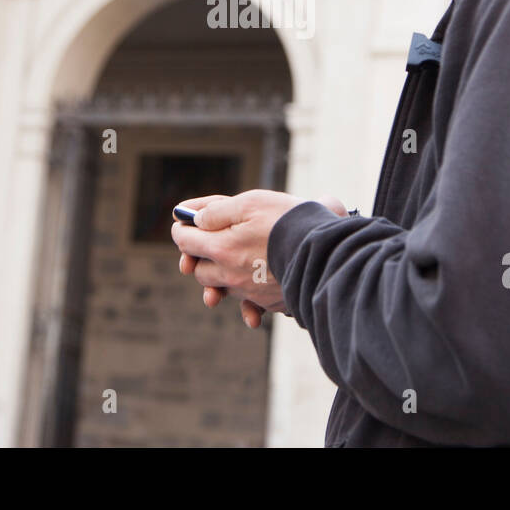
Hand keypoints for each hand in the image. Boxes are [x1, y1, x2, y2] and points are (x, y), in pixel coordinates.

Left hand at [172, 190, 349, 327]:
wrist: (327, 252)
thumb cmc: (289, 221)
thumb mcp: (250, 203)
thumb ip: (217, 211)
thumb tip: (196, 219)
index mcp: (221, 249)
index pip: (186, 241)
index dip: (182, 228)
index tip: (184, 222)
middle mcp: (232, 275)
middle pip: (201, 271)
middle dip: (199, 258)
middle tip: (204, 245)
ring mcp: (252, 292)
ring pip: (225, 289)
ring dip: (221, 281)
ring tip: (228, 269)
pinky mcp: (272, 302)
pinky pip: (253, 306)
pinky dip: (249, 305)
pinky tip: (252, 303)